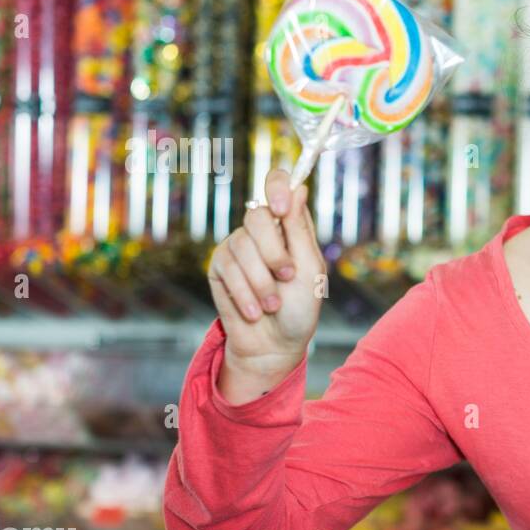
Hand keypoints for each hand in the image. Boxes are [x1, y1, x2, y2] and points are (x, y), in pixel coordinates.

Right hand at [207, 169, 326, 402]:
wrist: (275, 344)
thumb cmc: (299, 308)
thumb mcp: (309, 270)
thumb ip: (300, 230)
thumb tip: (299, 188)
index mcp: (289, 226)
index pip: (278, 185)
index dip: (277, 187)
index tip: (281, 209)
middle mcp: (262, 231)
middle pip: (257, 217)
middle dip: (273, 252)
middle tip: (286, 276)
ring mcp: (238, 247)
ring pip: (242, 247)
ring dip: (261, 283)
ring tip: (273, 304)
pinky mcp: (220, 267)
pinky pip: (228, 270)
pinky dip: (245, 294)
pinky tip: (255, 311)